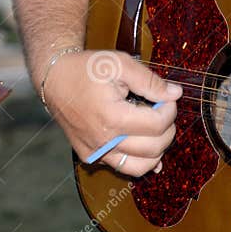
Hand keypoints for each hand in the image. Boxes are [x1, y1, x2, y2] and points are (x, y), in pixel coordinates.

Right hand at [43, 50, 180, 176]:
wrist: (55, 78)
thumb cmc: (85, 69)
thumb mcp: (120, 64)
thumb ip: (150, 81)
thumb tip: (175, 94)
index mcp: (112, 118)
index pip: (157, 125)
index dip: (170, 111)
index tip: (168, 98)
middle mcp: (103, 141)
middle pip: (153, 148)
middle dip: (167, 130)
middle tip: (163, 112)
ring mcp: (96, 151)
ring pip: (140, 167)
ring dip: (157, 150)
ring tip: (155, 130)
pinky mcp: (90, 155)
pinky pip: (122, 167)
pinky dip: (139, 160)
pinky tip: (146, 148)